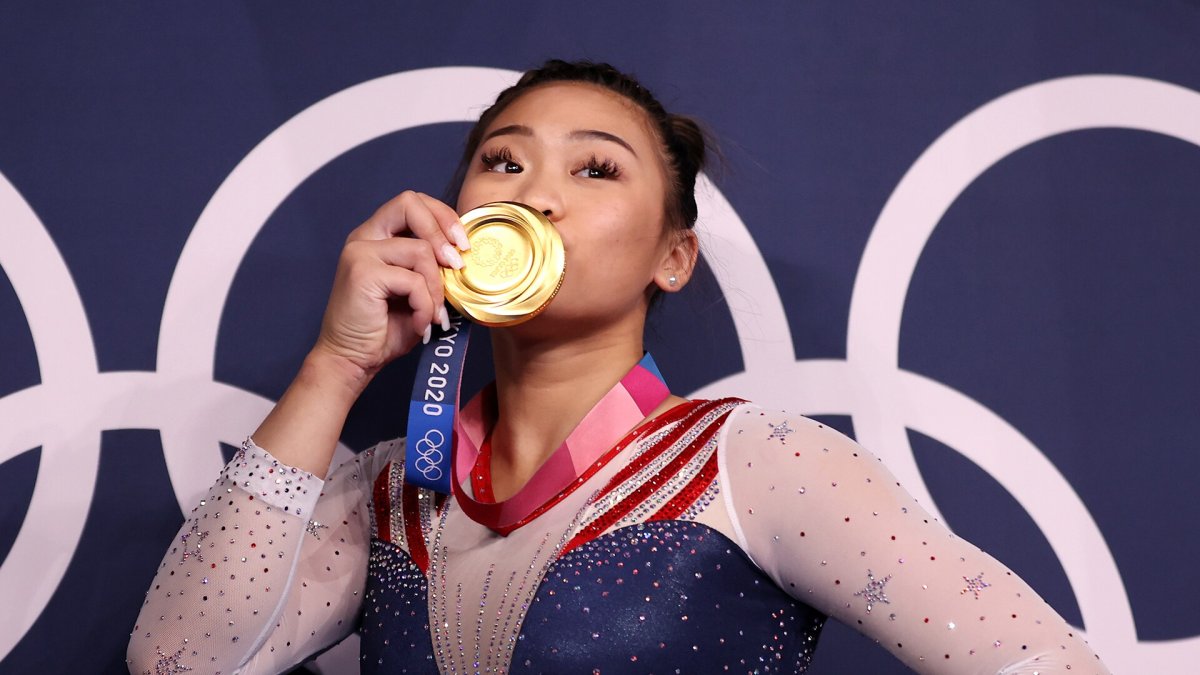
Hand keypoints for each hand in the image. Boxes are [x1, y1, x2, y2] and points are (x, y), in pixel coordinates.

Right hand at [311, 191, 469, 385]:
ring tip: (432, 315)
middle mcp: (364, 237)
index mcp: (377, 236)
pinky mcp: (362, 272)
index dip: (442, 215)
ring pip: (421, 250)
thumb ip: (432, 269)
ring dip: (436, 287)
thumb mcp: (417, 292)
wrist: (352, 360)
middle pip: (410, 203)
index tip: (462, 244)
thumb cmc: (384, 330)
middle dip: (442, 230)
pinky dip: (424, 305)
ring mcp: (360, 252)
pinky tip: (418, 323)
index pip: (412, 203)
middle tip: (457, 264)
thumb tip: (462, 256)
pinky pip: (413, 280)